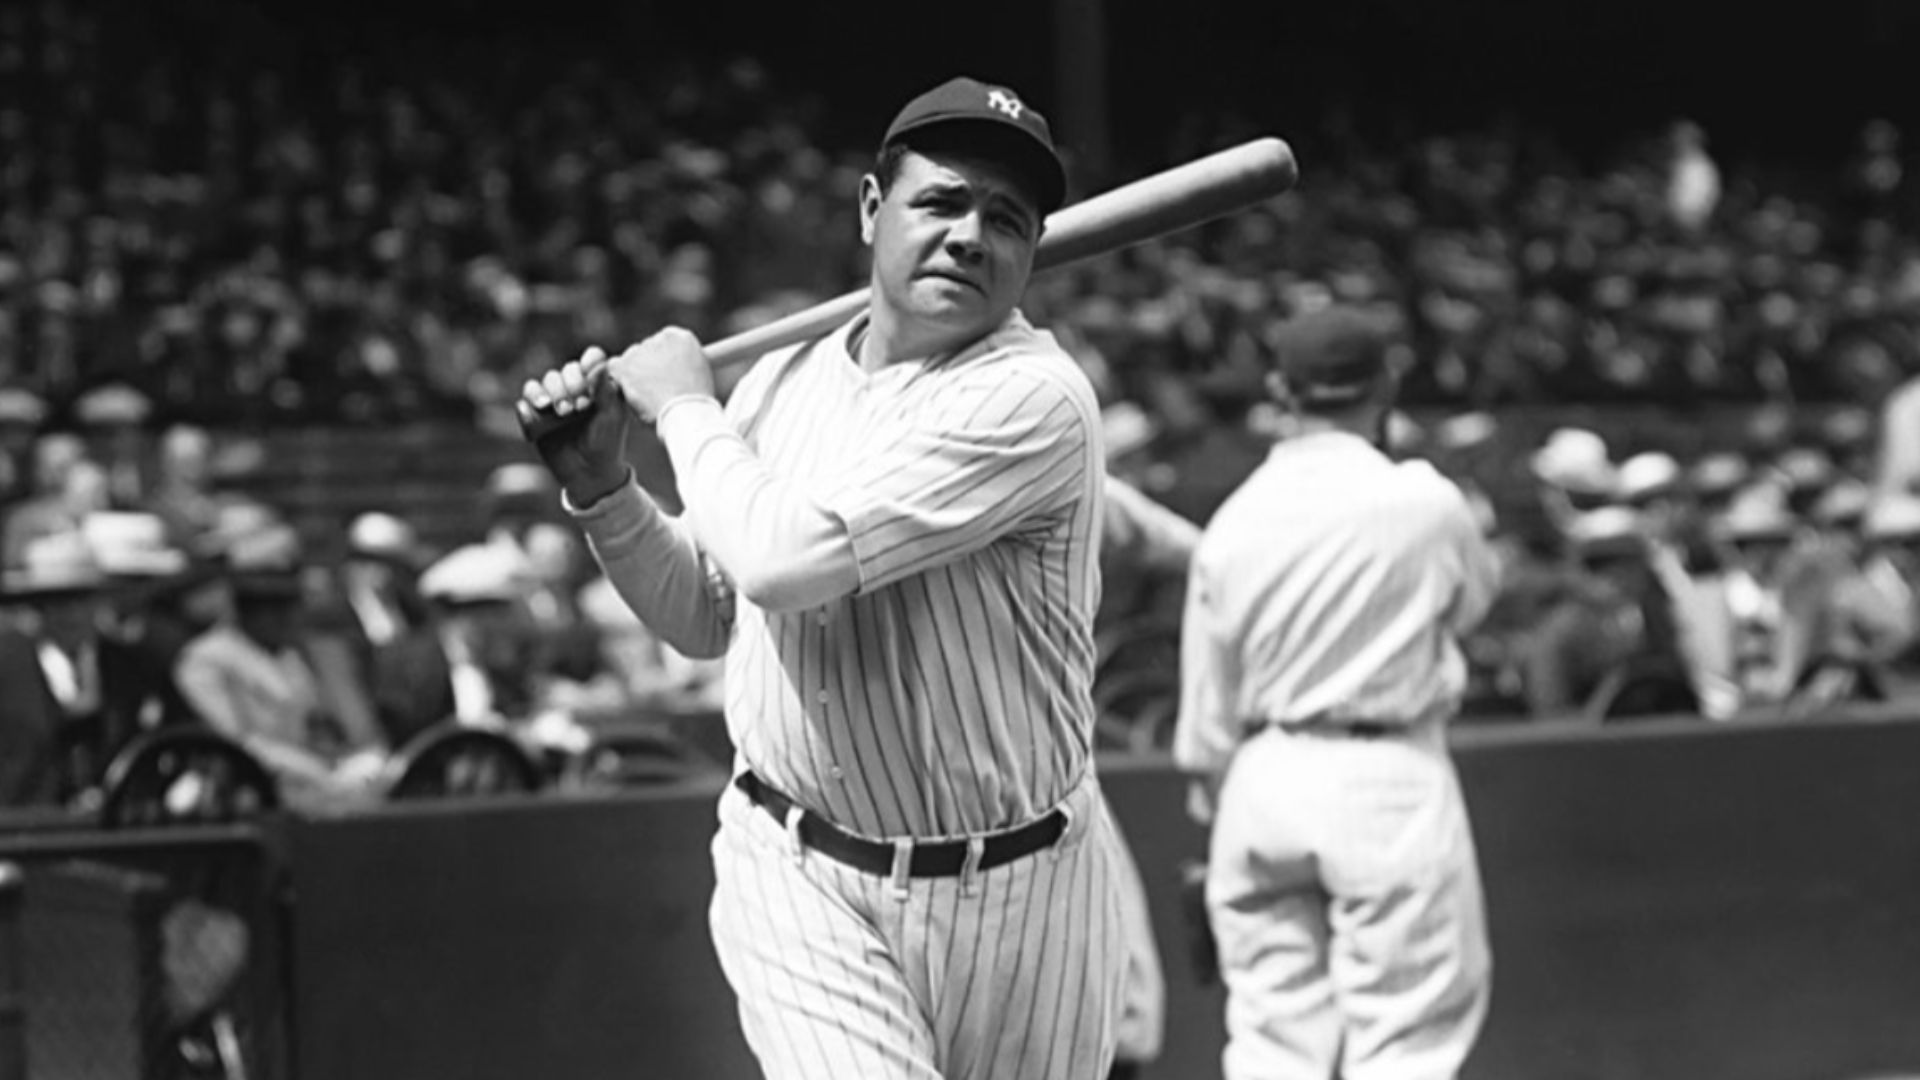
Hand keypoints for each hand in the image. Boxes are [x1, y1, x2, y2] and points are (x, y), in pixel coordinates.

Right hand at [517, 346, 632, 505]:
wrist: (589, 473)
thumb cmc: (606, 443)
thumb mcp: (611, 416)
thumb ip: (604, 388)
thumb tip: (597, 361)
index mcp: (597, 385)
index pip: (589, 360)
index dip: (587, 368)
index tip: (590, 388)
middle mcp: (574, 389)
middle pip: (564, 371)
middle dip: (569, 386)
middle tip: (578, 408)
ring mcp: (554, 401)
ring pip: (544, 382)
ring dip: (550, 392)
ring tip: (560, 412)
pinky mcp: (537, 416)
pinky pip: (525, 400)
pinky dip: (530, 401)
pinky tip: (540, 409)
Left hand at [604, 327, 715, 422]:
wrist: (687, 412)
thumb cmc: (696, 402)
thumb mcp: (700, 375)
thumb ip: (683, 364)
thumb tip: (677, 367)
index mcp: (682, 338)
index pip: (664, 344)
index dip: (664, 363)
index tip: (668, 379)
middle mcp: (660, 338)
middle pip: (646, 350)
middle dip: (648, 367)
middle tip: (657, 392)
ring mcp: (641, 351)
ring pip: (630, 359)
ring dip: (634, 374)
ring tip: (648, 397)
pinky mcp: (625, 365)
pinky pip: (614, 367)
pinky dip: (619, 380)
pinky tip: (632, 395)